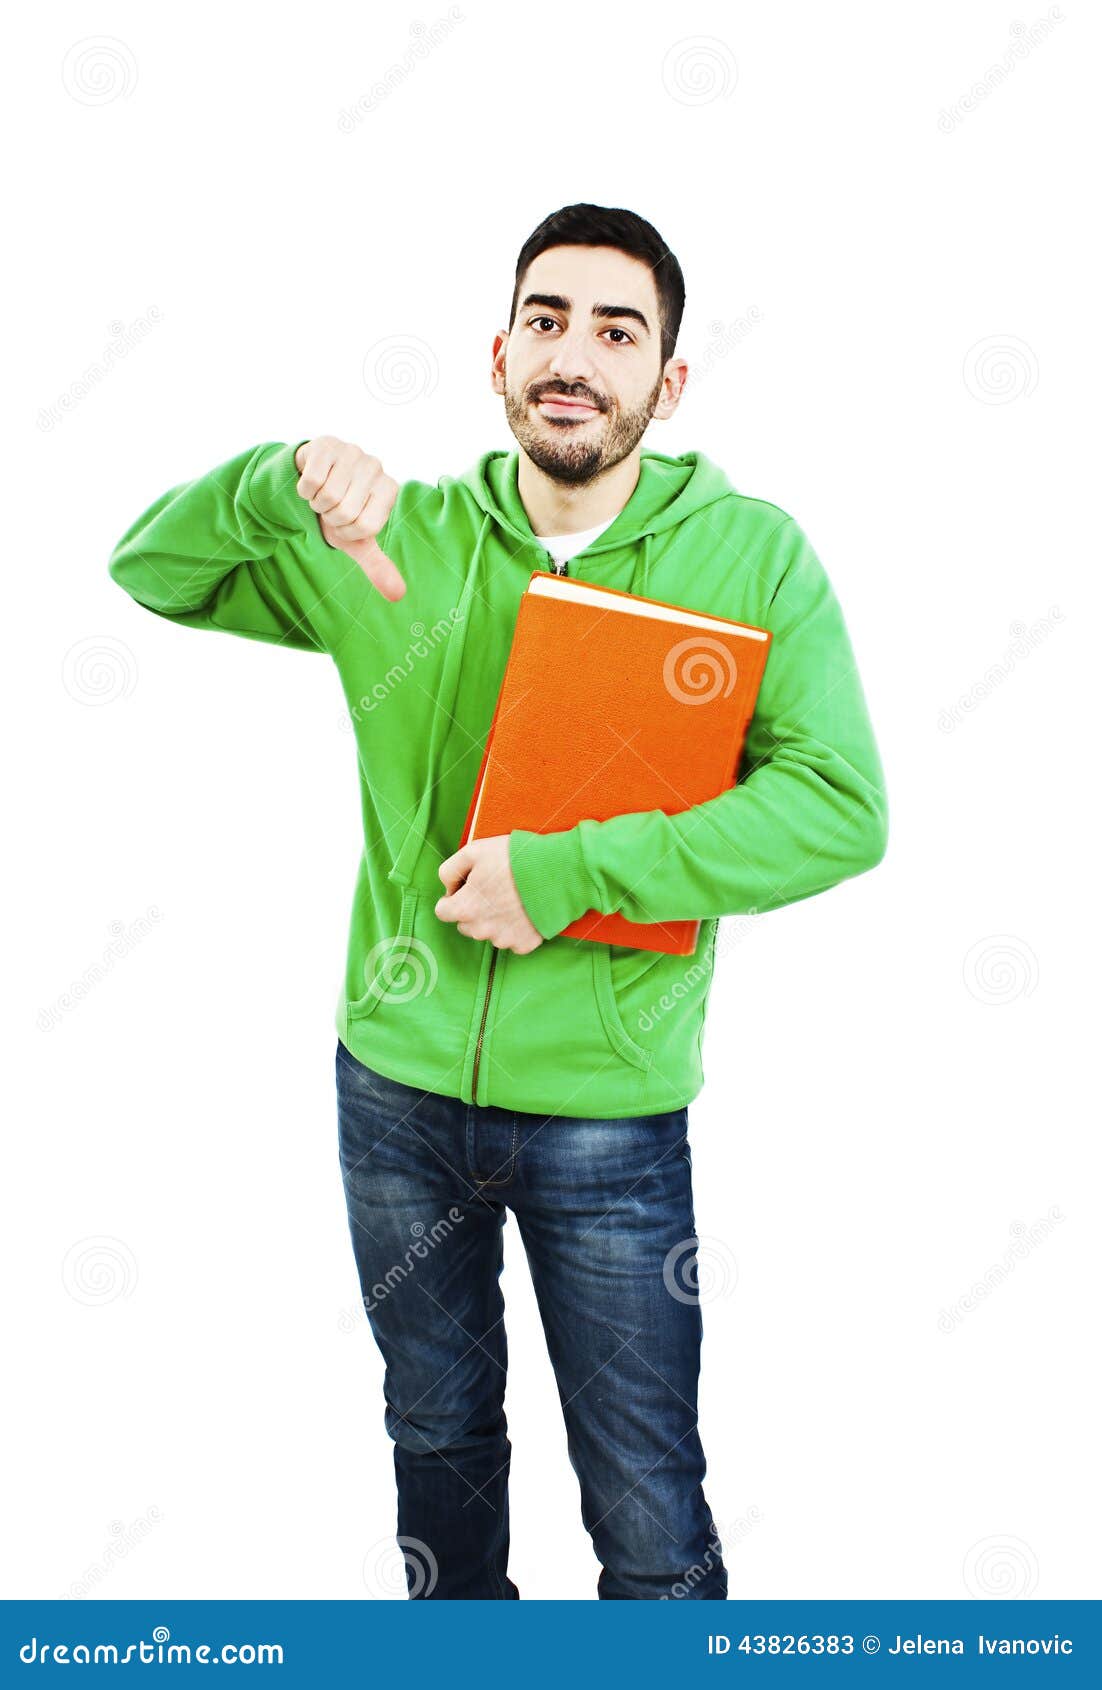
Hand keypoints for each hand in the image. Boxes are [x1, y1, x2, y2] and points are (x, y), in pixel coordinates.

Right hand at [293, 436, 404, 601]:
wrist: (312, 480)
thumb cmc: (339, 512)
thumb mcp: (357, 541)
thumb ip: (377, 566)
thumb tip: (398, 595)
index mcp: (389, 490)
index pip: (366, 526)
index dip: (347, 531)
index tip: (345, 522)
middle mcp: (376, 467)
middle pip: (346, 512)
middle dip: (330, 517)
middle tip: (331, 507)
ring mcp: (352, 451)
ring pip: (328, 496)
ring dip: (316, 503)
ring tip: (323, 494)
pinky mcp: (327, 444)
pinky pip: (312, 481)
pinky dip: (304, 489)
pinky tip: (311, 482)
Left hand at [434, 836, 544, 953]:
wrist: (558, 871)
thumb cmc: (515, 858)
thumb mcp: (474, 851)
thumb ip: (450, 870)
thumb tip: (448, 887)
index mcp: (465, 908)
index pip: (443, 911)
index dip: (453, 896)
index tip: (467, 887)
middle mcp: (481, 930)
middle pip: (465, 924)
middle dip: (473, 909)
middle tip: (493, 889)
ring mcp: (504, 939)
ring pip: (489, 933)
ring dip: (494, 919)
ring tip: (512, 897)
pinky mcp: (524, 944)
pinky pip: (512, 941)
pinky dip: (516, 929)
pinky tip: (524, 910)